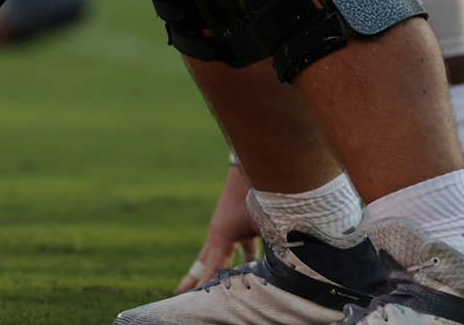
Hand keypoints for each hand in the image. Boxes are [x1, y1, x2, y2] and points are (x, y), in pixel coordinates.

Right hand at [177, 163, 259, 291]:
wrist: (255, 166)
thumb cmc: (258, 196)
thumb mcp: (265, 226)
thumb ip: (270, 250)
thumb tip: (282, 273)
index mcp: (222, 235)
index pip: (211, 267)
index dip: (203, 283)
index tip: (192, 296)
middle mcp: (219, 233)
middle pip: (205, 261)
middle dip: (195, 277)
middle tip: (181, 292)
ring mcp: (227, 227)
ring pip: (217, 254)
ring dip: (215, 269)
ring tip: (211, 286)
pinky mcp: (237, 223)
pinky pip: (233, 247)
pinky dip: (236, 259)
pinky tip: (247, 266)